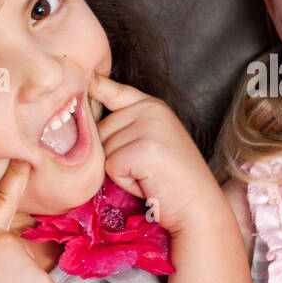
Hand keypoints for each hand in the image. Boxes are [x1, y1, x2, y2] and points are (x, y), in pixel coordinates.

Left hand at [89, 73, 221, 234]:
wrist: (198, 205)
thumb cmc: (169, 179)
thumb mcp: (150, 140)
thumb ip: (125, 125)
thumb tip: (83, 116)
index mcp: (152, 105)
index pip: (113, 90)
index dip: (96, 86)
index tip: (85, 77)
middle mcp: (151, 109)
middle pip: (99, 130)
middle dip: (114, 154)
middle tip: (145, 166)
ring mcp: (149, 127)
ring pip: (103, 150)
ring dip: (119, 170)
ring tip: (148, 174)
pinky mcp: (144, 150)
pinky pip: (110, 167)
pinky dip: (125, 181)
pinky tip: (148, 182)